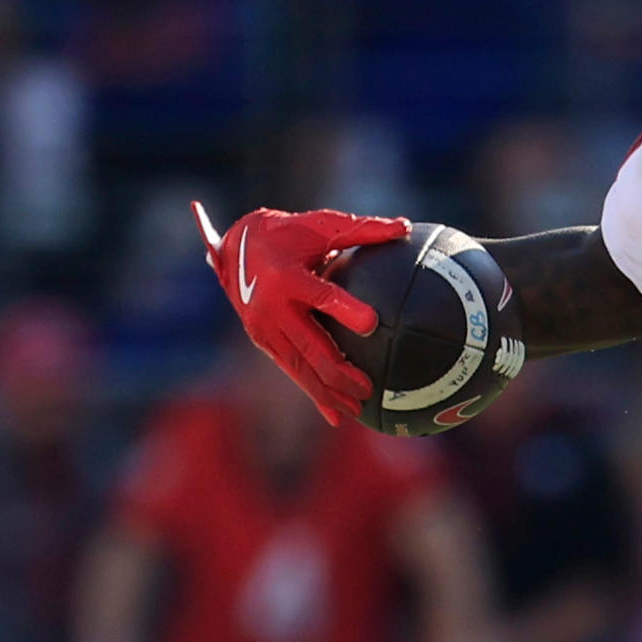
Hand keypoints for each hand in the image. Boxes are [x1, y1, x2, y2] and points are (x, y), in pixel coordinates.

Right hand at [201, 202, 407, 428]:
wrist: (236, 245)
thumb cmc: (290, 234)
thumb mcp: (322, 226)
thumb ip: (362, 230)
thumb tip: (405, 227)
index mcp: (288, 276)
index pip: (321, 297)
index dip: (345, 310)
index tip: (371, 323)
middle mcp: (272, 307)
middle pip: (310, 347)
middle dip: (339, 371)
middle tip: (369, 386)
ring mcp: (264, 329)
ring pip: (300, 367)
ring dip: (329, 391)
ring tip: (359, 407)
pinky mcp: (263, 342)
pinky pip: (291, 371)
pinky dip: (313, 394)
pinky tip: (335, 415)